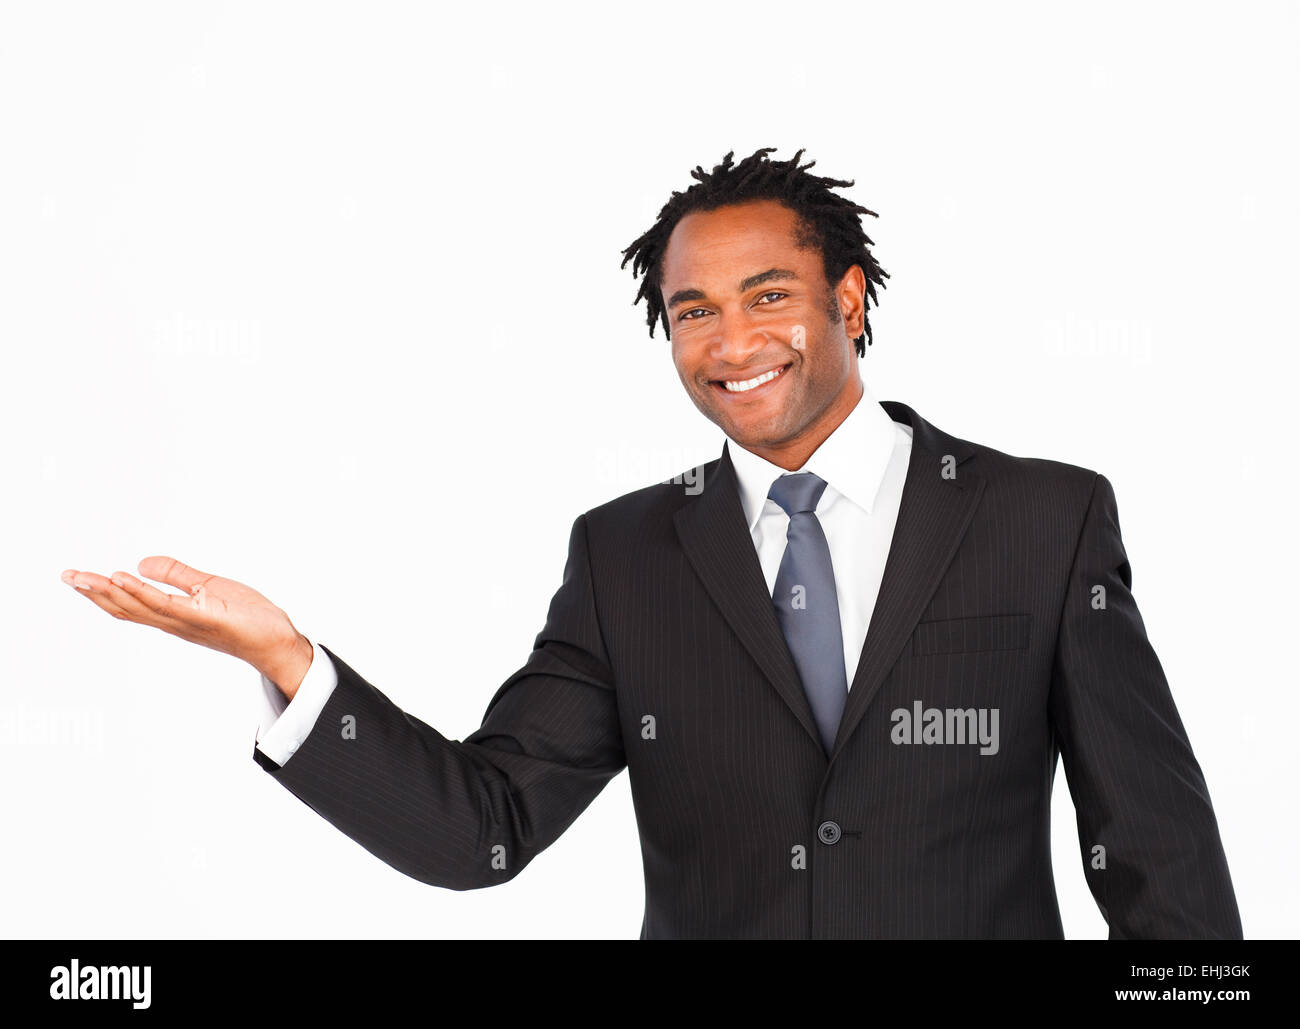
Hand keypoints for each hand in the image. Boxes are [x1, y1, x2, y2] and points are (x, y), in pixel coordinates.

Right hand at [60, 556, 314, 697]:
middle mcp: (174, 621)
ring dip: (110, 591)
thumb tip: (141, 562)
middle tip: (67, 575)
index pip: (130, 604)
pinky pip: (167, 604)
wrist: (277, 639)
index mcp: (173, 614)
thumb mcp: (207, 586)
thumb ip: (176, 575)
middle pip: (126, 607)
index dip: (102, 592)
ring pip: (140, 606)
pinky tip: (124, 576)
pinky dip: (143, 591)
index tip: (76, 577)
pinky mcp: (204, 617)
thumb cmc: (247, 617)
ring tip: (84, 576)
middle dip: (95, 592)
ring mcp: (187, 621)